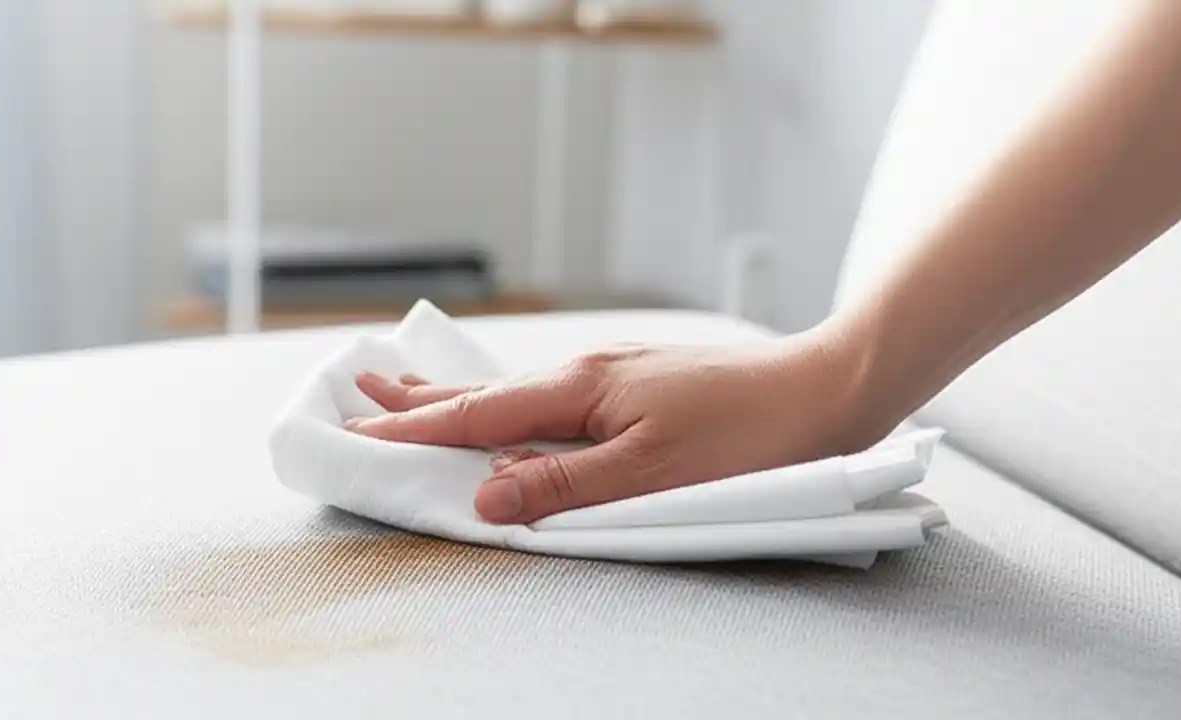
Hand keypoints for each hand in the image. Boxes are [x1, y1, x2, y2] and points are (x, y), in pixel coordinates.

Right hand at [346, 331, 879, 524]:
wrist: (824, 388)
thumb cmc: (749, 434)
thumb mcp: (653, 474)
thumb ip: (566, 486)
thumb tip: (485, 497)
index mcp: (580, 390)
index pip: (478, 416)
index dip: (414, 429)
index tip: (356, 427)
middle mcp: (588, 372)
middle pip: (486, 390)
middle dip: (421, 397)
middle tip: (360, 388)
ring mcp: (614, 373)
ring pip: (520, 390)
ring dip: (462, 395)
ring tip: (416, 390)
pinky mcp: (639, 383)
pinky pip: (554, 394)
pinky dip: (513, 402)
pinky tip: (515, 406)